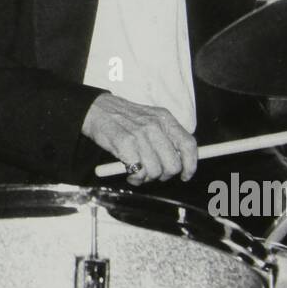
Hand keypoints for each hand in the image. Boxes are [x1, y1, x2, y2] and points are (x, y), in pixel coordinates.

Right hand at [81, 94, 197, 183]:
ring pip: (156, 171)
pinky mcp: (125, 144)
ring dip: (146, 178)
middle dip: (164, 175)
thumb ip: (166, 137)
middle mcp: (155, 125)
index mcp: (165, 118)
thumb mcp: (149, 119)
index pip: (188, 144)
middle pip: (173, 164)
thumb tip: (180, 163)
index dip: (190, 164)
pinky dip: (135, 178)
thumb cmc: (123, 118)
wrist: (96, 109)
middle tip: (152, 173)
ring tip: (137, 171)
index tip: (185, 176)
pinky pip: (139, 173)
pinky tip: (128, 172)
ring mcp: (140, 135)